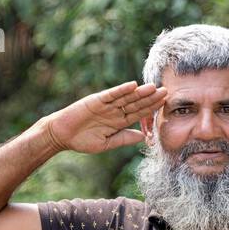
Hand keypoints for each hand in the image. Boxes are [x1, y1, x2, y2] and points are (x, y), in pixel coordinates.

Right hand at [38, 80, 167, 154]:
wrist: (62, 135)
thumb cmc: (82, 141)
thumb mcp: (106, 144)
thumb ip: (124, 138)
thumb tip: (143, 136)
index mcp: (118, 122)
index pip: (138, 114)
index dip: (151, 109)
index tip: (164, 104)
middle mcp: (115, 111)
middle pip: (136, 103)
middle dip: (150, 98)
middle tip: (166, 91)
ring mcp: (106, 104)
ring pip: (126, 97)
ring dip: (140, 92)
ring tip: (153, 87)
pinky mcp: (97, 100)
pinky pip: (112, 94)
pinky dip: (121, 90)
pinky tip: (133, 86)